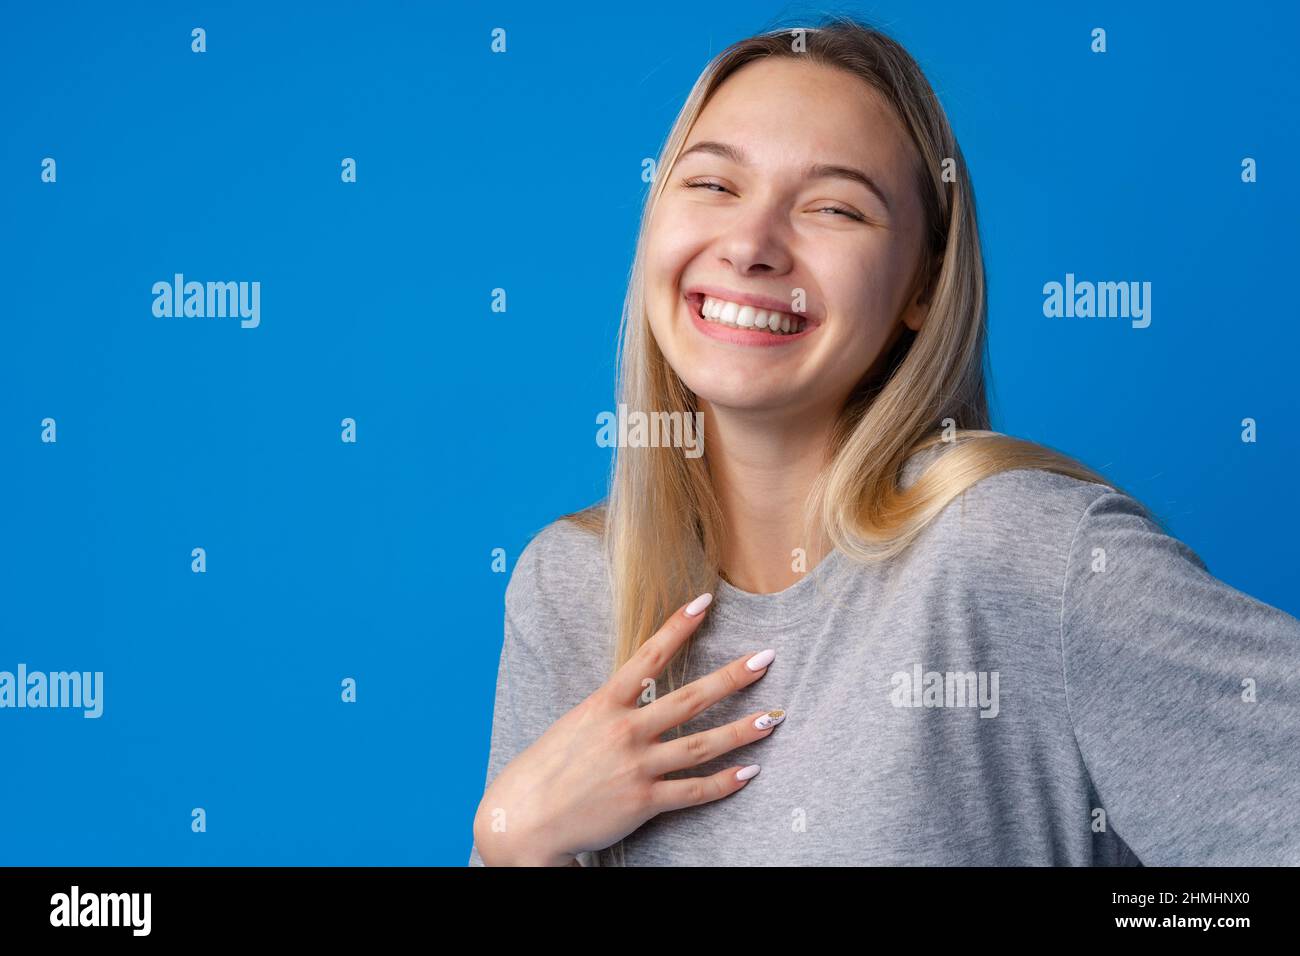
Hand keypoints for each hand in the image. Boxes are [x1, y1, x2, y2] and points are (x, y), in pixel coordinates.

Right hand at [472, 592, 781, 865]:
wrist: (523, 820)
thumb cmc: (545, 770)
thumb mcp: (575, 725)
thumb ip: (610, 710)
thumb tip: (638, 696)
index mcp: (604, 704)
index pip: (649, 656)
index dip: (678, 627)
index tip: (705, 602)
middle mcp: (625, 731)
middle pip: (690, 698)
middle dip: (732, 676)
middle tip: (766, 658)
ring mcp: (637, 766)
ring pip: (701, 745)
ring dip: (740, 730)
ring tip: (771, 718)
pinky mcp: (643, 802)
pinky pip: (693, 791)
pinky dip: (724, 782)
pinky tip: (749, 772)